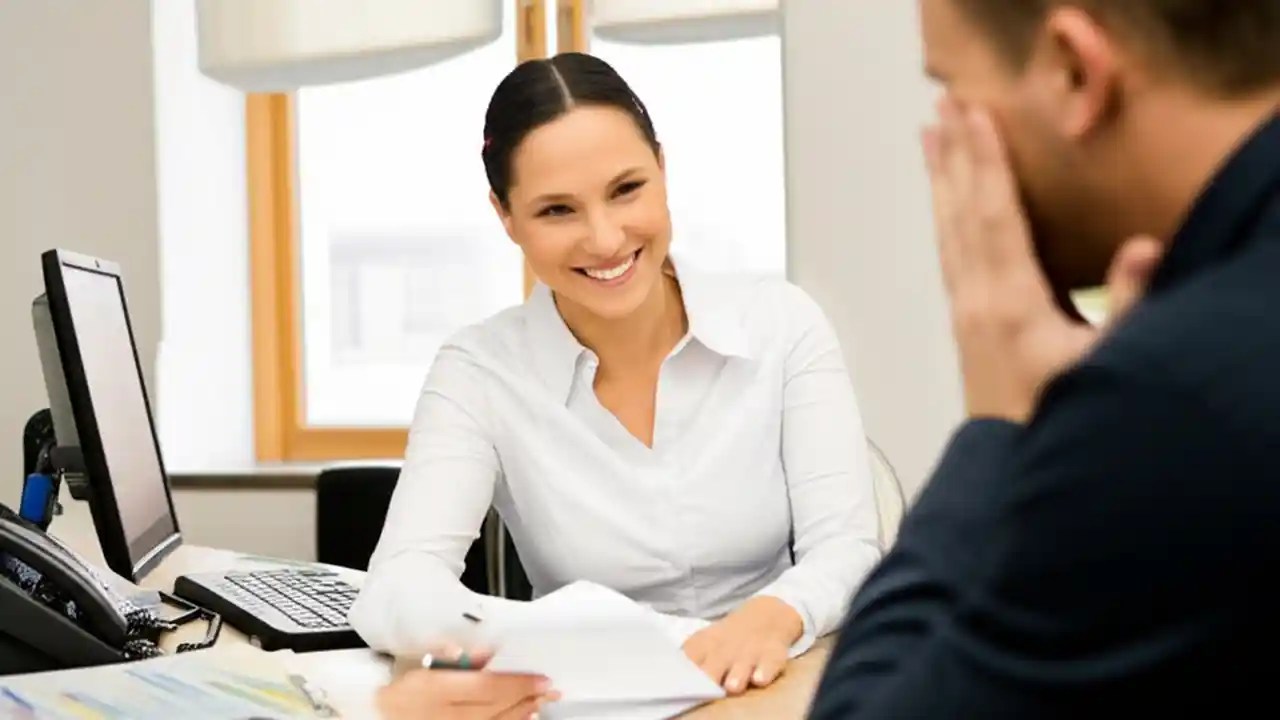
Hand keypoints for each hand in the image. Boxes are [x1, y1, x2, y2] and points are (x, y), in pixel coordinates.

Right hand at [376, 647, 559, 719]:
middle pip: (496, 708)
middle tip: (548, 690)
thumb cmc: (400, 690)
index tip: (539, 679)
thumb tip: (483, 653)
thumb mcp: (424, 666)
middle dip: (526, 698)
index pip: (487, 687)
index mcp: (435, 690)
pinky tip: (522, 718)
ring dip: (522, 714)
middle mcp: (445, 716)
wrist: (376, 715)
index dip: (517, 683)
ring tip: (540, 703)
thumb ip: (454, 658)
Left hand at [682, 596, 802, 695]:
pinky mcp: (773, 654)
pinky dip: (766, 671)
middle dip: (709, 677)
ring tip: (732, 686)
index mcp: (706, 644)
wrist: (766, 615)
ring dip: (737, 675)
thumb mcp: (706, 641)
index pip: (690, 658)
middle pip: (714, 664)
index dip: (683, 673)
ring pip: (742, 665)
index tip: (675, 684)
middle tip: (702, 689)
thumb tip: (665, 673)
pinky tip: (760, 679)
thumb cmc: (729, 638)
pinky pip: (770, 663)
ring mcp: (750, 651)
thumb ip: (690, 657)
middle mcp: (726, 648)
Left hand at [923, 96, 1164, 422]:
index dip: (984, 162)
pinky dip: (945, 215)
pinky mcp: (965, 322)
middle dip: (953, 156)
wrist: (1011, 470)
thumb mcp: (1107, 365)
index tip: (973, 117)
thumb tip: (1138, 249)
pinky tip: (944, 201)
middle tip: (940, 107)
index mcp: (1010, 304)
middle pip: (960, 213)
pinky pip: (948, 252)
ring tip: (930, 137)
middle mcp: (977, 301)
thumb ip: (1126, 306)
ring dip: (941, 179)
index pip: (994, 216)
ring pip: (947, 229)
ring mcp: (965, 312)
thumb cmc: (1059, 420)